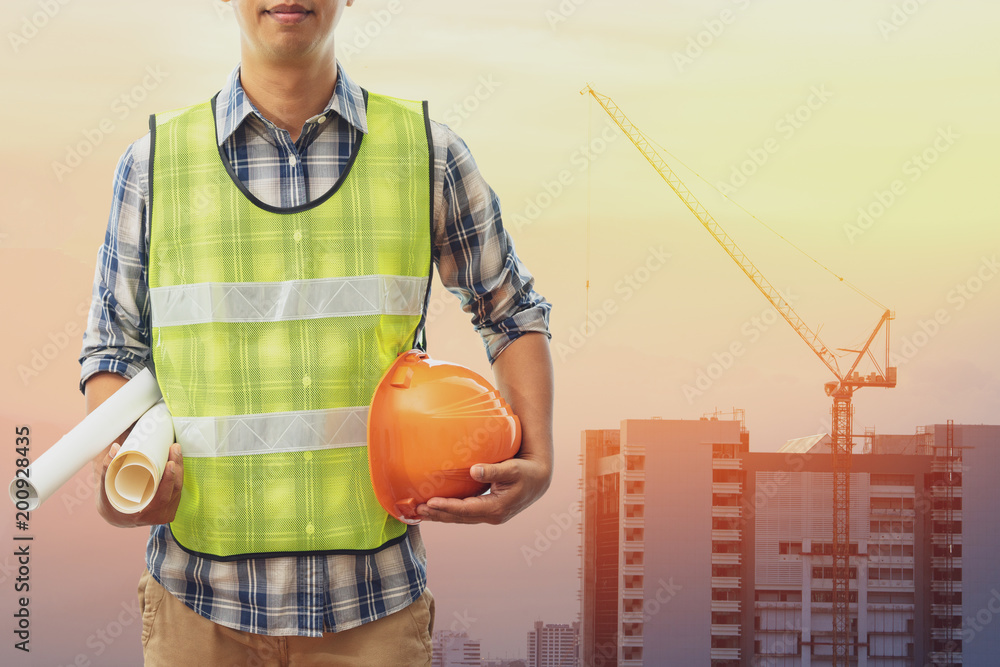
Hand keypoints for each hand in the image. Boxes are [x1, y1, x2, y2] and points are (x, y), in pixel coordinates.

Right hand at [97, 442, 183, 527]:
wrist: (117, 516)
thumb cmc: (111, 502)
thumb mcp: (106, 488)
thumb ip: (108, 467)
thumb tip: (115, 447)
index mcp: (141, 514)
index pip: (162, 497)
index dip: (169, 480)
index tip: (170, 462)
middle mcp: (156, 516)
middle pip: (174, 490)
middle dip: (177, 467)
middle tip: (174, 448)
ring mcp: (164, 514)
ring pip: (178, 489)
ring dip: (179, 469)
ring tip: (176, 450)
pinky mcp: (170, 509)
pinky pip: (178, 491)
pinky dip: (178, 475)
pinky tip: (178, 462)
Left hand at [415, 455, 550, 524]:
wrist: (538, 479)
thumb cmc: (526, 471)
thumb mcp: (512, 469)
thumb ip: (494, 470)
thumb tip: (475, 470)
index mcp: (496, 508)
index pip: (466, 510)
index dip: (447, 507)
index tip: (431, 502)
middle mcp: (492, 516)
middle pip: (460, 517)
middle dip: (438, 514)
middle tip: (417, 509)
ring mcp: (489, 516)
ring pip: (460, 518)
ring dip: (441, 515)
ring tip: (421, 512)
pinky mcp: (487, 511)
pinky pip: (464, 514)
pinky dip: (449, 512)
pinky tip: (437, 509)